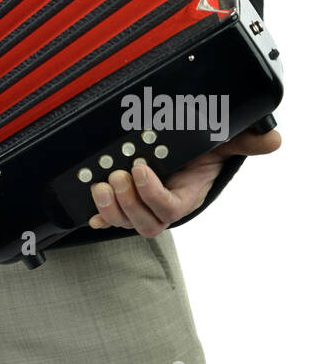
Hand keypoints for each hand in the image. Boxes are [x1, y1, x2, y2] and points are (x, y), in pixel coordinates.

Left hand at [88, 124, 281, 237]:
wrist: (187, 151)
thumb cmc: (202, 150)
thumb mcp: (221, 141)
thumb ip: (245, 143)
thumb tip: (273, 141)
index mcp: (186, 196)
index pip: (170, 208)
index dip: (152, 193)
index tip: (140, 167)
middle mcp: (164, 207)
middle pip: (146, 222)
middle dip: (128, 203)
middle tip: (118, 175)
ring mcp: (144, 207)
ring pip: (126, 222)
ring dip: (110, 207)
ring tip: (100, 184)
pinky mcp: (126, 203)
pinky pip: (111, 219)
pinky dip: (100, 217)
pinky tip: (90, 213)